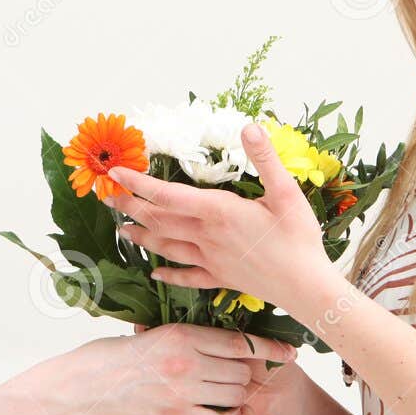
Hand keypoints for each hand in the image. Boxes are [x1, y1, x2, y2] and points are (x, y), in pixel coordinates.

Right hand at [68, 322, 296, 414]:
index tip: (289, 352)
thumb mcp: (149, 332)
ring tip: (231, 395)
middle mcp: (186, 359)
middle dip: (248, 375)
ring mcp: (182, 390)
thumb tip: (213, 333)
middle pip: (241, 370)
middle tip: (247, 378)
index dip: (269, 348)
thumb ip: (182, 336)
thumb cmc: (111, 355)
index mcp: (181, 333)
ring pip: (234, 394)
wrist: (82, 385)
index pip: (239, 341)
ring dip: (238, 396)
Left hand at [106, 123, 335, 312]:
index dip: (138, 182)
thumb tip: (249, 126)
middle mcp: (207, 236)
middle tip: (108, 197)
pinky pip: (188, 277)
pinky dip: (169, 274)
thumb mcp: (287, 192)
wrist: (307, 288)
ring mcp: (212, 261)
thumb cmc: (299, 240)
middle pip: (159, 221)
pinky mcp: (222, 279)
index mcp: (218, 212)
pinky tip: (156, 273)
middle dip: (130, 207)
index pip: (167, 195)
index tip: (116, 172)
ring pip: (167, 248)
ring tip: (121, 231)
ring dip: (142, 238)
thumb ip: (265, 158)